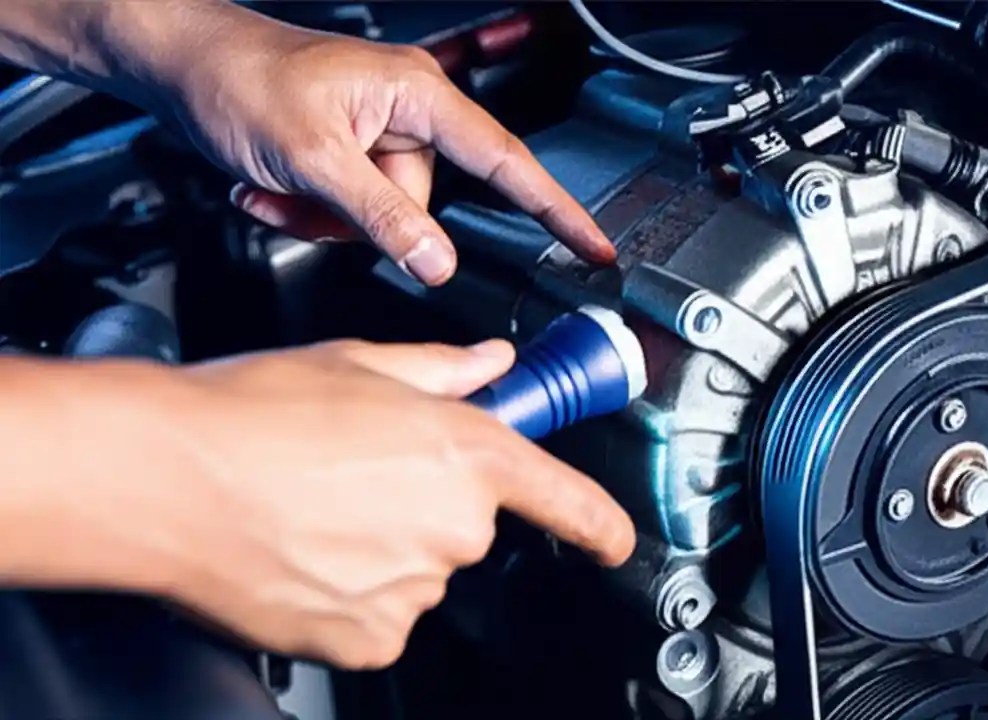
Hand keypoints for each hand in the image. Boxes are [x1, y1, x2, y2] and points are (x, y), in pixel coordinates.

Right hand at [141, 340, 633, 668]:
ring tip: (312, 509)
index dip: (600, 524)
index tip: (613, 540)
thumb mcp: (359, 365)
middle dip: (422, 505)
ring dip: (380, 549)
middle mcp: (454, 526)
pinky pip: (378, 619)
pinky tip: (301, 555)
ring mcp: (413, 590)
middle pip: (466, 527)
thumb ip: (442, 372)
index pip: (565, 499)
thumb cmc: (250, 413)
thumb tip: (488, 364)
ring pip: (417, 572)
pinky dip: (348, 595)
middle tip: (352, 476)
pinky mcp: (369, 639)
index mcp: (466, 452)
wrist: (164, 478)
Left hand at [153, 4, 615, 284]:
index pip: (506, 162)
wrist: (179, 62)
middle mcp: (406, 111)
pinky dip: (309, 212)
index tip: (593, 247)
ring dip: (324, 220)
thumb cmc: (239, 77)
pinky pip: (351, 208)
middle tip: (304, 202)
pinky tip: (269, 189)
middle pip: (421, 203)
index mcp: (417, 96)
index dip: (556, 209)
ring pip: (381, 214)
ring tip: (276, 190)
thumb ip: (382, 217)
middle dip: (360, 221)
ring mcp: (375, 131)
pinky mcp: (347, 150)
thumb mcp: (313, 158)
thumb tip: (439, 264)